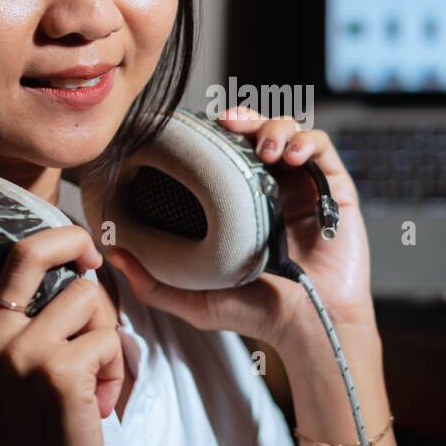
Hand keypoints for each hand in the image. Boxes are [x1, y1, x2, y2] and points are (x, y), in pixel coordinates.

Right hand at [0, 184, 122, 445]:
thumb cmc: (23, 431)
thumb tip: (60, 274)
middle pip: (26, 252)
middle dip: (70, 237)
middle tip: (89, 255)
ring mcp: (15, 351)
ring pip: (87, 296)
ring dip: (104, 332)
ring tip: (88, 373)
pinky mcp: (57, 369)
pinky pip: (110, 336)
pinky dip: (115, 366)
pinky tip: (95, 401)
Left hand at [105, 107, 377, 362]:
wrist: (308, 327)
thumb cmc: (256, 314)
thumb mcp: (194, 299)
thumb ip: (152, 281)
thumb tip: (110, 253)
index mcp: (242, 202)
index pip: (228, 151)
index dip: (215, 133)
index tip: (198, 128)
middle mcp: (274, 187)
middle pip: (259, 131)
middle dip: (244, 118)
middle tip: (228, 124)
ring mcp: (305, 186)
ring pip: (291, 130)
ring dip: (275, 127)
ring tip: (265, 148)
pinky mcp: (335, 190)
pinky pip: (324, 149)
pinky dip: (307, 141)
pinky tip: (292, 156)